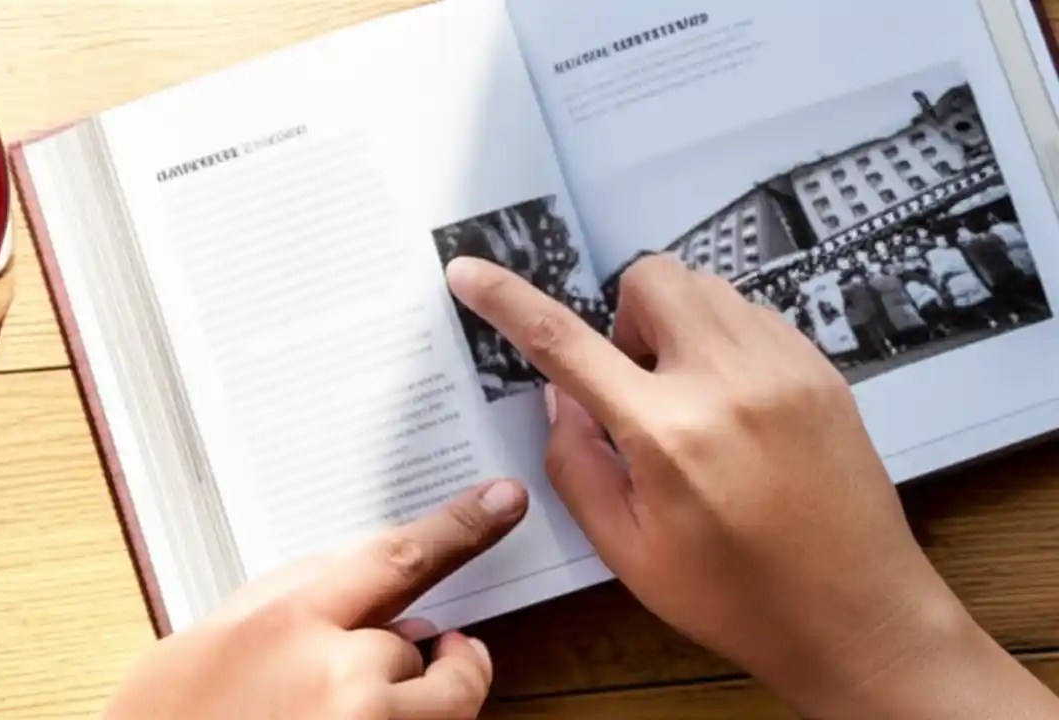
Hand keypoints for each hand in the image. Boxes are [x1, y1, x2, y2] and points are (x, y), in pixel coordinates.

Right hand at [103, 480, 527, 719]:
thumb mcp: (207, 644)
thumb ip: (294, 611)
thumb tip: (374, 612)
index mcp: (285, 626)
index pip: (399, 558)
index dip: (460, 527)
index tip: (502, 502)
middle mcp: (341, 684)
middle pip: (416, 649)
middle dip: (389, 667)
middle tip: (336, 689)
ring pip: (436, 707)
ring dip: (405, 710)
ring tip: (337, 718)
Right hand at [447, 256, 1058, 719]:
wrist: (855, 615)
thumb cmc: (735, 595)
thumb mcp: (627, 550)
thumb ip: (576, 464)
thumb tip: (561, 397)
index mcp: (666, 433)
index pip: (563, 343)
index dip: (506, 300)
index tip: (470, 272)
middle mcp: (726, 381)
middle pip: (649, 278)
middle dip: (624, 316)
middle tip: (635, 381)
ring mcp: (784, 366)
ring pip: (705, 286)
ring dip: (676, 325)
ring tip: (689, 396)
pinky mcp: (821, 368)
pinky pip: (752, 312)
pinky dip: (724, 339)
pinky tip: (733, 402)